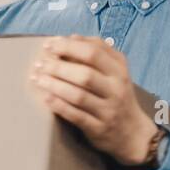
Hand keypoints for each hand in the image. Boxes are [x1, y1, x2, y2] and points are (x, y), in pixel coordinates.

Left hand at [29, 34, 158, 166]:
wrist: (132, 132)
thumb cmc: (116, 95)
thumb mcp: (115, 71)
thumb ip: (97, 51)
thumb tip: (72, 37)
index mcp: (119, 70)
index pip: (93, 52)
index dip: (68, 46)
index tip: (49, 44)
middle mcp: (116, 89)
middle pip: (85, 74)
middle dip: (58, 67)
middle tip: (40, 63)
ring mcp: (108, 110)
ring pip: (79, 96)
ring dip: (54, 85)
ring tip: (37, 78)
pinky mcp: (99, 129)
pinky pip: (76, 116)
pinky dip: (59, 106)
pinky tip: (46, 98)